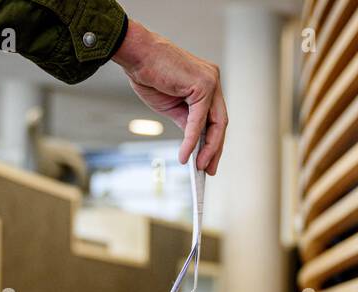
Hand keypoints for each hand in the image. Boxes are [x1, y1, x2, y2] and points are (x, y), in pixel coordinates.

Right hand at [112, 20, 227, 173]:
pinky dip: (192, 140)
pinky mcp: (204, 86)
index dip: (213, 142)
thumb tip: (195, 142)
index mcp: (207, 83)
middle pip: (220, 122)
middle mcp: (213, 80)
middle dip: (215, 149)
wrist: (137, 56)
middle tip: (208, 170)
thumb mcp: (172, 106)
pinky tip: (186, 156)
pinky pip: (199, 121)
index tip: (208, 161)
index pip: (215, 118)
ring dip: (208, 149)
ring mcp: (211, 81)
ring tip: (200, 168)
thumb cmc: (150, 76)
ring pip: (215, 124)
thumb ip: (186, 120)